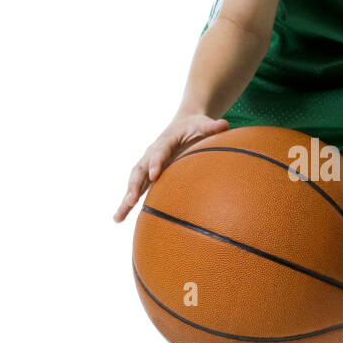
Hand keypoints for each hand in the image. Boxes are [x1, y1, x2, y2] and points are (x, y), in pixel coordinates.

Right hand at [113, 112, 229, 221]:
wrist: (183, 124)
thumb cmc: (195, 126)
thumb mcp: (203, 124)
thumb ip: (212, 126)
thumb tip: (224, 125)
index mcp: (164, 141)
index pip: (158, 152)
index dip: (155, 162)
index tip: (154, 174)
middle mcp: (152, 154)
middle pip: (139, 169)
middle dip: (135, 185)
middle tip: (131, 199)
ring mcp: (148, 166)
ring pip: (135, 182)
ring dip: (127, 199)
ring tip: (118, 217)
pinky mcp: (149, 176)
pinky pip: (137, 190)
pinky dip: (127, 204)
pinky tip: (119, 218)